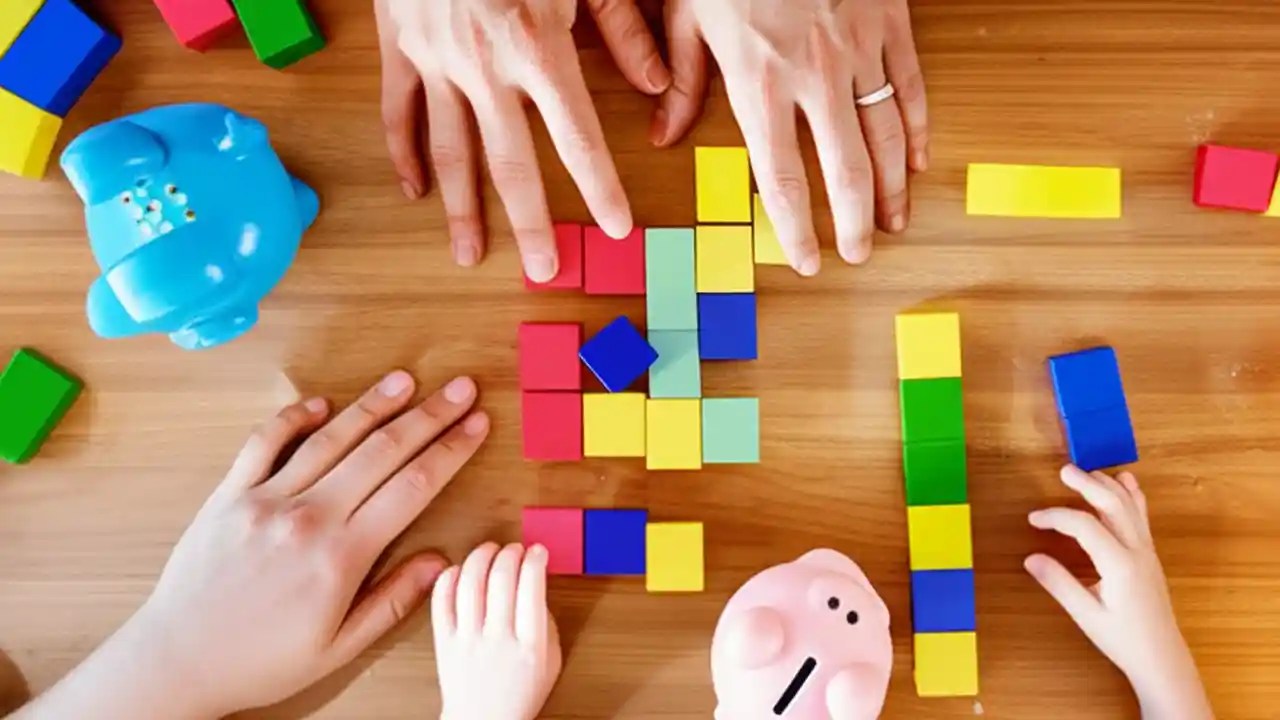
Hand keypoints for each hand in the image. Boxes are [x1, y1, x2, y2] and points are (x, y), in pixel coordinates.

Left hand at [15, 371, 490, 719]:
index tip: (476, 425)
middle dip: (429, 415)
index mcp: (341, 557)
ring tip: (406, 380)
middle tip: (461, 388)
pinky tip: (324, 404)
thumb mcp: (339, 647)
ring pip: (331, 439)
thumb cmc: (260, 661)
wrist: (178, 659)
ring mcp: (265, 500)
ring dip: (373, 405)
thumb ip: (393, 600)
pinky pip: (266, 442)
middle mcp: (307, 518)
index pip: (413, 486)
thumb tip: (439, 561)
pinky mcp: (229, 495)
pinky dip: (295, 419)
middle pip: (382, 451)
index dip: (451, 450)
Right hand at [377, 0, 670, 280]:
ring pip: (448, 151)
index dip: (600, 188)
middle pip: (510, 162)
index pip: (577, 138)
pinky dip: (403, 155)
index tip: (618, 229)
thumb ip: (621, 26)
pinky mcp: (397, 46)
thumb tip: (658, 84)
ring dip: (462, 209)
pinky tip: (414, 194)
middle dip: (529, 222)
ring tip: (470, 255)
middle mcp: (484, 66)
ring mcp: (434, 60)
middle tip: (542, 269)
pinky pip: (397, 113)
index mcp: (538, 47)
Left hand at [434, 543, 562, 719]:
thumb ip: (546, 623)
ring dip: (481, 557)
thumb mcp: (551, 662)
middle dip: (510, 553)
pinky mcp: (445, 643)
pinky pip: (441, 602)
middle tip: (514, 549)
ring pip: (471, 583)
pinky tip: (459, 569)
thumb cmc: (520, 694)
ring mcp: (468, 641)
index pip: (532, 587)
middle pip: (502, 578)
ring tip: (489, 551)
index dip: (535, 559)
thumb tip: (534, 585)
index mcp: (531, 645)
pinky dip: (448, 578)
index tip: (537, 550)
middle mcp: (499, 639)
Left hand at [656, 0, 928, 274]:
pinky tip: (916, 161)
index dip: (797, 226)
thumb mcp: (688, 12)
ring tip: (892, 224)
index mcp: (758, 80)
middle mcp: (813, 74)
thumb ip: (681, 78)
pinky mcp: (889, 21)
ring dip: (890, 186)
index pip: (780, 176)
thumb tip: (663, 135)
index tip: (807, 258)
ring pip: (884, 133)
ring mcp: (858, 48)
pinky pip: (910, 85)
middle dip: (853, 220)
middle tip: (857, 253)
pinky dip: (916, 126)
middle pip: (844, 168)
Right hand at [1025, 466, 1213, 719]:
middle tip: (1064, 471)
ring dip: (1108, 485)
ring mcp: (1147, 552)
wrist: (1161, 657)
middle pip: (1113, 504)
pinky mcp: (1150, 555)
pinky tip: (1126, 482)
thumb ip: (1059, 583)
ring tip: (1087, 472)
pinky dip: (1132, 495)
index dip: (1057, 517)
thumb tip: (1030, 558)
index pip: (1085, 525)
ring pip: (1131, 506)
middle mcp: (1137, 551)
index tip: (1034, 520)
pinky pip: (1142, 516)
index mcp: (1120, 565)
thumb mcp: (1086, 615)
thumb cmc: (1123, 639)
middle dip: (1088, 484)